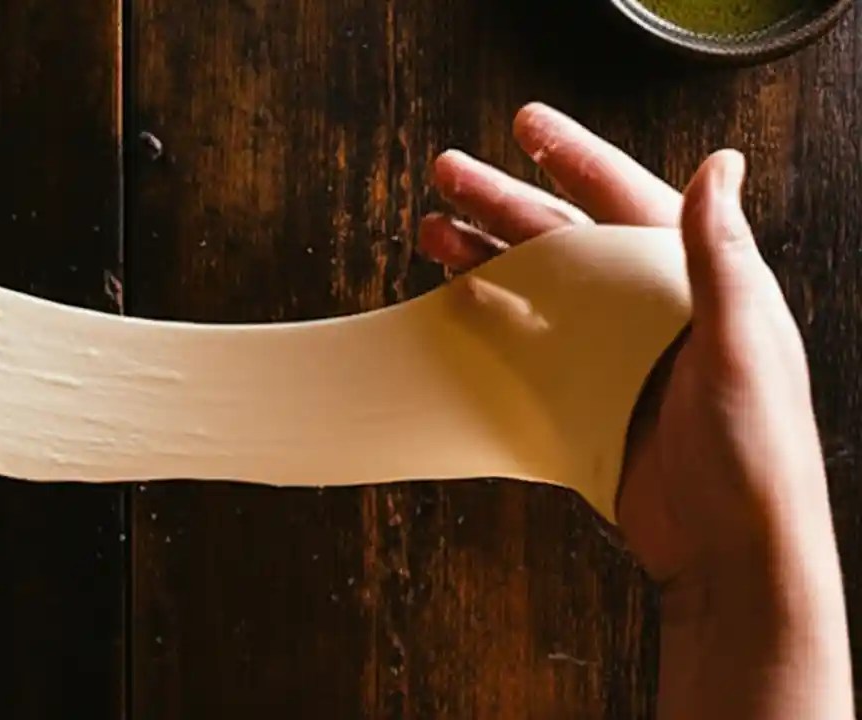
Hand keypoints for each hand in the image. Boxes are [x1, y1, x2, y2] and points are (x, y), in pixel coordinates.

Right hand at [420, 103, 849, 717]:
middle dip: (504, 200)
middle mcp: (647, 307)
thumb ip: (721, 256)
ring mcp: (610, 352)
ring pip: (535, 285)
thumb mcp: (743, 343)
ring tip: (431, 231)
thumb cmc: (754, 449)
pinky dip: (489, 318)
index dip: (576, 157)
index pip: (626, 200)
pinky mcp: (582, 395)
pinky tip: (455, 300)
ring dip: (485, 254)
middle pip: (563, 237)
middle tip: (447, 173)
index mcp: (693, 282)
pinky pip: (525, 343)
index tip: (527, 126)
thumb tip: (720, 166)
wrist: (727, 548)